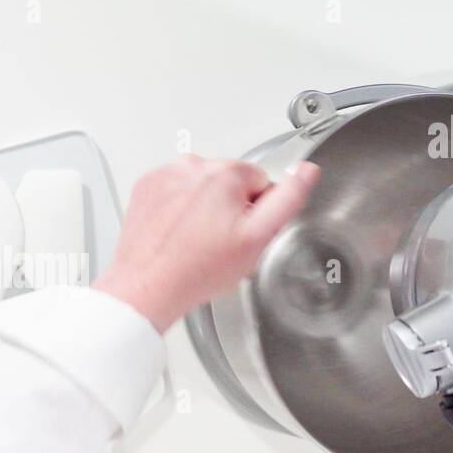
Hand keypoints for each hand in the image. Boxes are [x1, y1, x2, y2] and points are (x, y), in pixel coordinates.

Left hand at [93, 155, 318, 331]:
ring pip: (202, 185)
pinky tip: (177, 233)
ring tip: (195, 240)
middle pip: (230, 181)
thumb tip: (307, 170)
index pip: (261, 181)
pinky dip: (177, 207)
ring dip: (203, 207)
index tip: (241, 233)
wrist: (146, 287)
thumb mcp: (257, 239)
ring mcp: (166, 175)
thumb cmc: (195, 270)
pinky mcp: (146, 186)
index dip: (256, 212)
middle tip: (218, 242)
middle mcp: (192, 166)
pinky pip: (175, 190)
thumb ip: (287, 200)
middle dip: (230, 208)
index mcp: (225, 173)